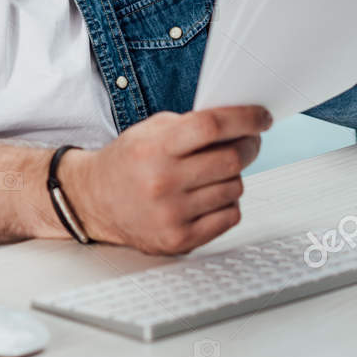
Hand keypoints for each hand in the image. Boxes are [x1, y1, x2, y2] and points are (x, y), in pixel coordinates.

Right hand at [61, 106, 271, 255]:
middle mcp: (162, 182)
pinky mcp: (179, 239)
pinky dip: (227, 204)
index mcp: (155, 148)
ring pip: (235, 188)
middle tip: (247, 142)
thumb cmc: (128, 163)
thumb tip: (242, 124)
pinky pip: (230, 216)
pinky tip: (207, 197)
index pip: (211, 126)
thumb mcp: (151, 132)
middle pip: (231, 159)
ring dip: (232, 178)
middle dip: (248, 146)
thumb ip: (192, 125)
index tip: (261, 117)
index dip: (245, 118)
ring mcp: (171, 214)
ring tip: (212, 174)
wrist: (94, 201)